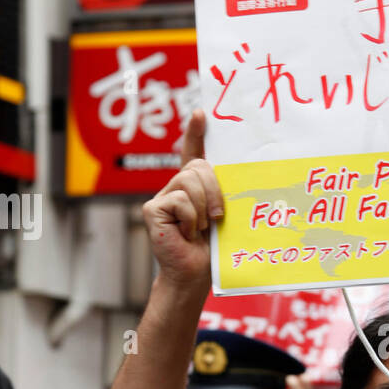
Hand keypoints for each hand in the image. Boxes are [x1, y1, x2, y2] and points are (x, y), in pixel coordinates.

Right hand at [142, 109, 223, 289]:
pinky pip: (180, 201)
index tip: (201, 113)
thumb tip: (236, 172)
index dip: (195, 133)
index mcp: (193, 188)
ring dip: (202, 207)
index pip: (193, 154)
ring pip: (189, 182)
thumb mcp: (222, 216)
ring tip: (200, 228)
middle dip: (213, 188)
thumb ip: (221, 194)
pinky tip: (185, 234)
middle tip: (217, 216)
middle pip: (197, 168)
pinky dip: (190, 219)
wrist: (194, 275)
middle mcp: (175, 188)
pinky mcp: (152, 209)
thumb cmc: (212, 250)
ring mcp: (161, 198)